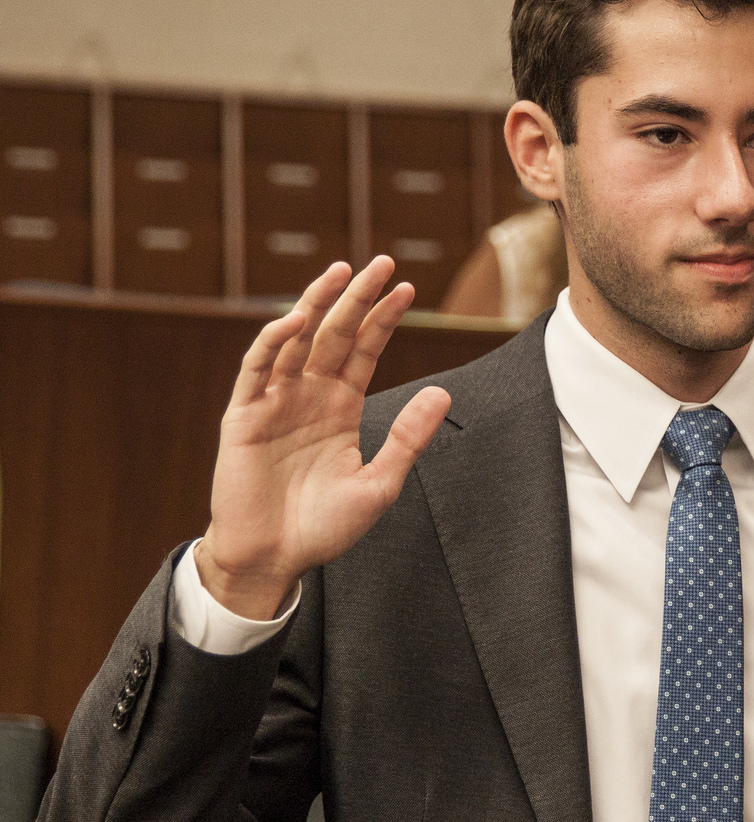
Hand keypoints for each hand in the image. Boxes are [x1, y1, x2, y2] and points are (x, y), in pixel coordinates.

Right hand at [194, 258, 451, 617]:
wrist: (274, 559)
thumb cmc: (323, 527)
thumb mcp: (379, 483)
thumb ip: (408, 438)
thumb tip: (442, 393)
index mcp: (340, 407)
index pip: (364, 350)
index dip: (383, 318)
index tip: (407, 288)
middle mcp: (308, 395)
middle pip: (335, 334)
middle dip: (357, 298)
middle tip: (383, 262)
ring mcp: (274, 402)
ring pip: (295, 340)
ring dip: (316, 304)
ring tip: (341, 272)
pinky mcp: (243, 417)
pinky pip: (257, 370)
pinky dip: (275, 342)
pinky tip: (297, 319)